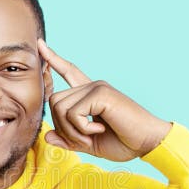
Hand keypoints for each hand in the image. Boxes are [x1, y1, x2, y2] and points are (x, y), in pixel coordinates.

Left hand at [38, 38, 171, 161]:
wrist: (148, 142)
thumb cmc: (124, 143)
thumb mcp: (89, 144)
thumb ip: (68, 139)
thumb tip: (47, 135)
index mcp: (91, 95)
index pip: (69, 72)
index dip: (54, 60)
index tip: (40, 44)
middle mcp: (93, 87)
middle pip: (55, 101)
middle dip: (63, 127)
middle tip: (86, 139)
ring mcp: (97, 87)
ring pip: (60, 107)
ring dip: (72, 130)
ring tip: (93, 135)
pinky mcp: (100, 93)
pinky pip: (72, 113)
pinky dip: (82, 129)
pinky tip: (99, 130)